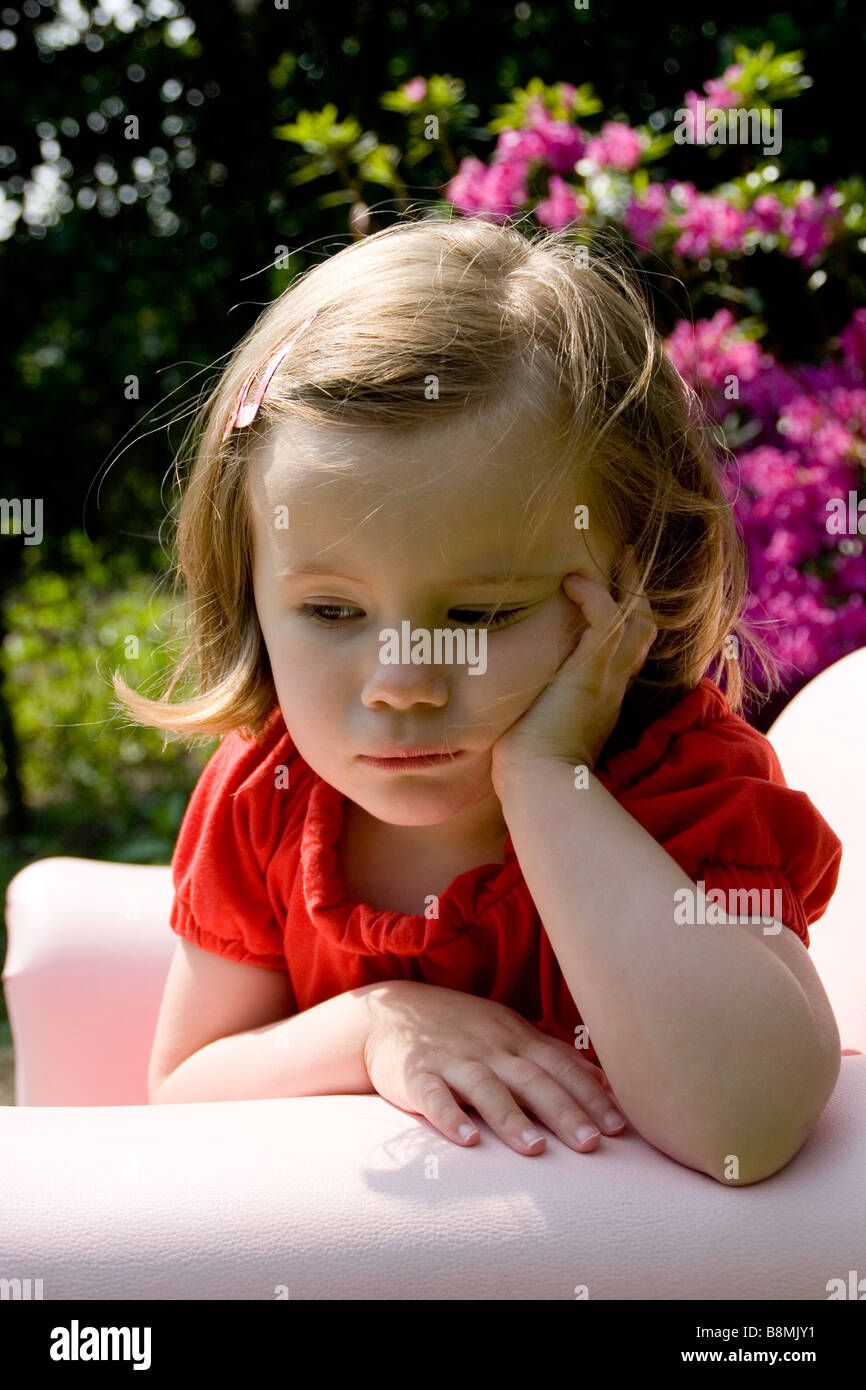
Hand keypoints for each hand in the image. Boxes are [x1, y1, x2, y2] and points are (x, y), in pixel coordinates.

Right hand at [361, 979, 626, 1155]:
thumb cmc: (461, 1029)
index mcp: (515, 1038)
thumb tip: (603, 1082)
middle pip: (531, 1079)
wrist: (390, 1012)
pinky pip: (434, 1097)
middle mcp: (489, 1047)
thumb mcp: (508, 1032)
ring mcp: (452, 1059)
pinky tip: (466, 1142)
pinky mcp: (416, 1074)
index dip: (589, 1095)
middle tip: (592, 1144)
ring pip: (487, 1088)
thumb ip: (551, 1056)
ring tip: (536, 1149)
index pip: (560, 1066)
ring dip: (511, 1118)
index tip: (619, 1127)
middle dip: (563, 1111)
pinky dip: (450, 1118)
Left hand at [490, 550, 656, 781]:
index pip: (626, 652)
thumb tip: (512, 694)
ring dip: (622, 584)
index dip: (624, 621)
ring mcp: (607, 677)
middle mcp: (613, 685)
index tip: (611, 596)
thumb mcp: (538, 725)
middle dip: (635, 593)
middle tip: (625, 560)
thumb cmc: (528, 765)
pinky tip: (571, 582)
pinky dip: (593, 595)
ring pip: (635, 620)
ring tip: (606, 558)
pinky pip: (606, 619)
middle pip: (642, 630)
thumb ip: (538, 704)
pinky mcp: (592, 671)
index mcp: (603, 698)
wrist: (538, 782)